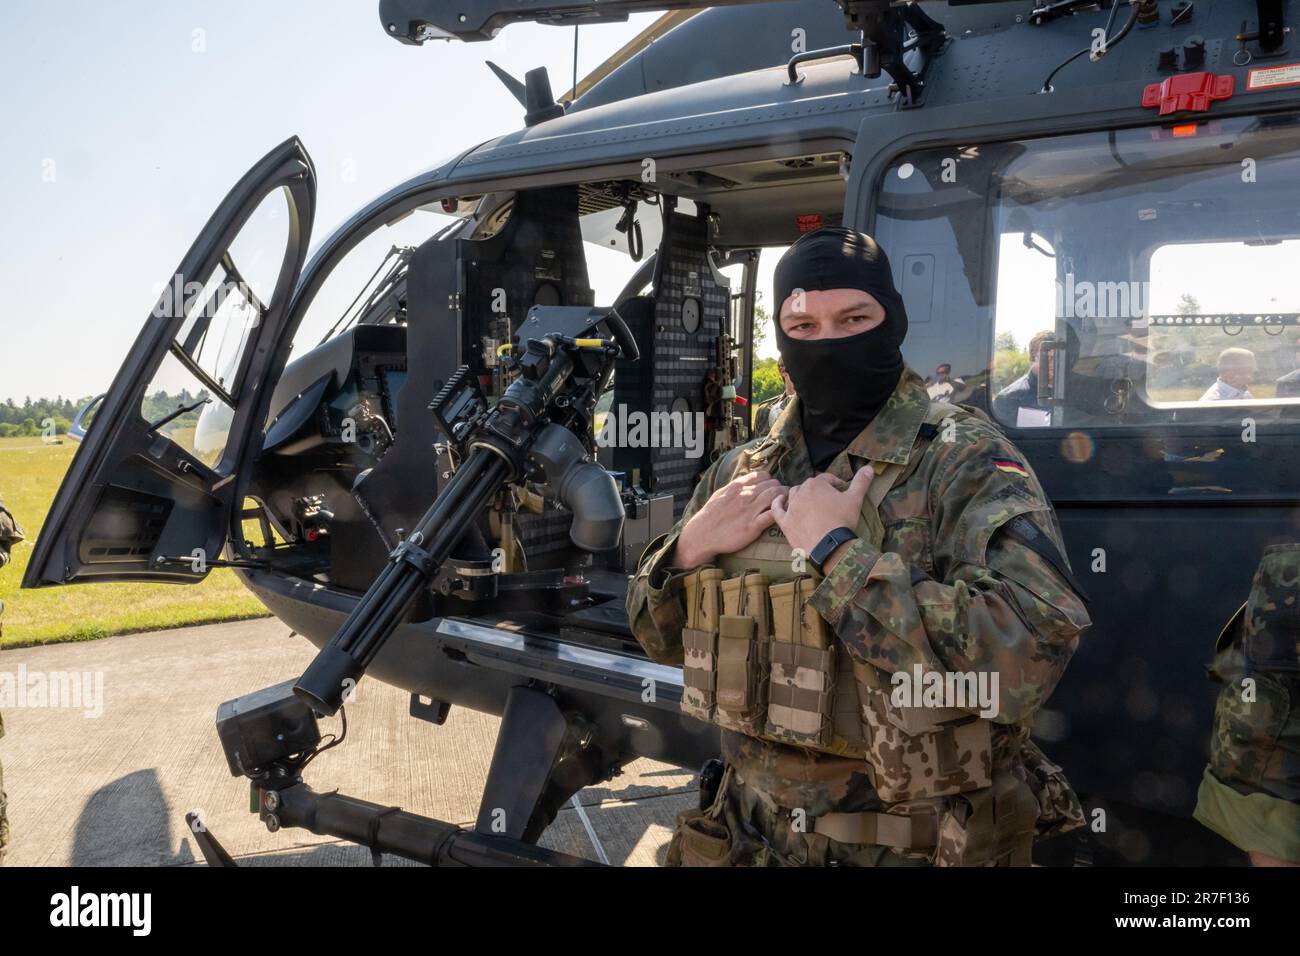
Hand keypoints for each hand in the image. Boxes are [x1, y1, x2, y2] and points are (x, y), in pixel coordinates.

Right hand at [674, 470, 788, 566]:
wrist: (701, 535)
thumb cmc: (711, 515)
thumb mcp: (721, 494)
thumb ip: (737, 486)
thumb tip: (750, 479)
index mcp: (737, 486)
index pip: (764, 475)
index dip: (771, 482)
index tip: (773, 489)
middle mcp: (744, 495)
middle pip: (773, 484)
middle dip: (781, 490)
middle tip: (784, 499)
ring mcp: (748, 510)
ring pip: (775, 495)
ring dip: (784, 499)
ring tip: (786, 506)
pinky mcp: (752, 526)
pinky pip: (772, 515)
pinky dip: (780, 512)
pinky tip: (781, 516)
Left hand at [771, 466, 873, 557]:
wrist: (829, 545)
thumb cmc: (842, 520)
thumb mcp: (855, 499)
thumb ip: (861, 482)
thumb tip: (869, 467)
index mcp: (817, 484)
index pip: (826, 478)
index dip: (835, 484)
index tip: (842, 491)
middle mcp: (801, 492)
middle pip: (809, 486)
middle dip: (818, 490)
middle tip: (828, 501)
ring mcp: (791, 507)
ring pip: (793, 495)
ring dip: (800, 495)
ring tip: (809, 502)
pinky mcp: (785, 522)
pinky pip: (776, 509)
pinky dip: (777, 503)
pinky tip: (780, 500)